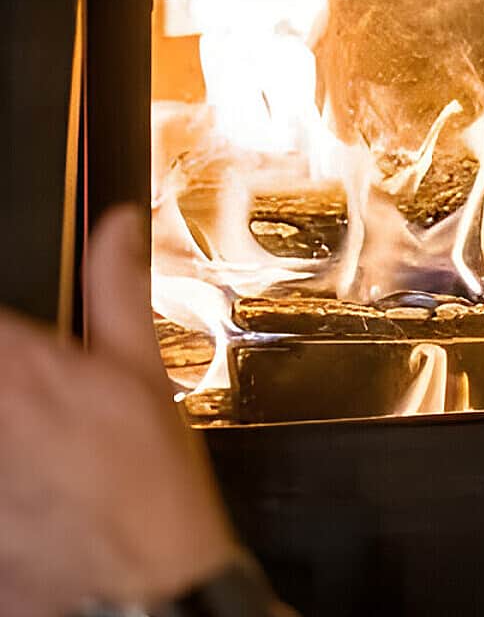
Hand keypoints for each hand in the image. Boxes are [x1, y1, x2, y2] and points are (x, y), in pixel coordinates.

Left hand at [0, 206, 239, 615]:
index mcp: (22, 362)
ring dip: (7, 421)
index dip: (2, 327)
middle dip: (5, 368)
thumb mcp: (144, 371)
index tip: (20, 342)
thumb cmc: (150, 478)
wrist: (143, 578)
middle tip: (35, 394)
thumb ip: (119, 287)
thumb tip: (119, 223)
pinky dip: (5, 464)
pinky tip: (28, 472)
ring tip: (34, 431)